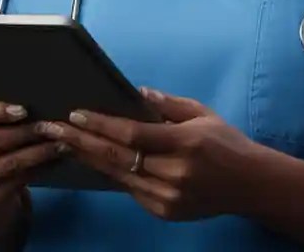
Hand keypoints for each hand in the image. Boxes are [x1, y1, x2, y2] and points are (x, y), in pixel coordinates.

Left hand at [34, 87, 257, 220]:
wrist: (252, 186)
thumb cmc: (226, 143)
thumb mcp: (202, 114)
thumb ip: (168, 104)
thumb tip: (136, 92)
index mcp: (185, 143)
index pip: (133, 134)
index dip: (101, 124)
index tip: (75, 114)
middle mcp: (174, 173)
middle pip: (117, 157)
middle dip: (80, 140)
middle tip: (52, 127)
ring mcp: (168, 197)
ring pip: (117, 176)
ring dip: (87, 158)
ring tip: (61, 141)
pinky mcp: (164, 212)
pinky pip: (128, 189)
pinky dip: (108, 173)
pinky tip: (88, 159)